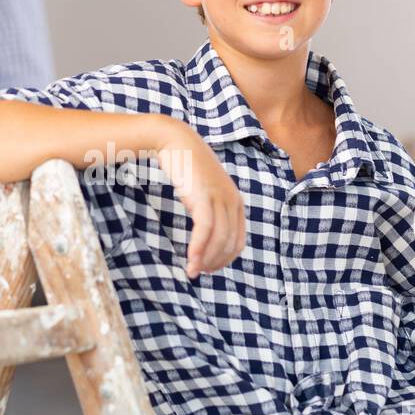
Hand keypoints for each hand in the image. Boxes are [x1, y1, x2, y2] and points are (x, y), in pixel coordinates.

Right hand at [156, 123, 245, 278]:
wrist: (175, 141)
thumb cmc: (186, 168)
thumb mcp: (204, 191)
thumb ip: (210, 208)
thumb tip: (206, 232)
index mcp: (236, 202)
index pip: (238, 240)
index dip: (225, 259)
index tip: (209, 268)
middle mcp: (233, 201)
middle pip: (229, 244)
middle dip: (215, 263)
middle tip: (198, 273)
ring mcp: (220, 198)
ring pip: (219, 240)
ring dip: (206, 260)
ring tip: (192, 272)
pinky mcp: (205, 197)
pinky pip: (205, 230)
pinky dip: (198, 249)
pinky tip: (190, 259)